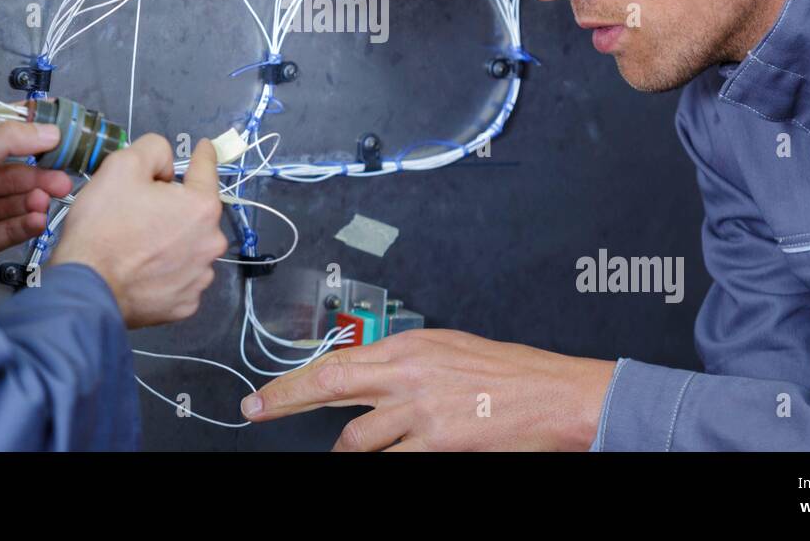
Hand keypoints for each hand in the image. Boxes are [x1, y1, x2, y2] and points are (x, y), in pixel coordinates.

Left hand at [0, 121, 72, 269]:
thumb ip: (9, 139)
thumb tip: (46, 129)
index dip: (27, 135)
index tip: (56, 135)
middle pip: (10, 173)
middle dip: (37, 176)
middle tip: (62, 178)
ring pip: (12, 201)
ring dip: (32, 200)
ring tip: (45, 200)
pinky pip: (8, 228)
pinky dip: (25, 223)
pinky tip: (36, 219)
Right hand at [50, 134, 227, 328]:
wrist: (85, 289)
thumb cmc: (103, 226)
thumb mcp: (121, 165)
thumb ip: (153, 150)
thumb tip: (167, 165)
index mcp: (202, 206)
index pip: (206, 169)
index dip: (202, 155)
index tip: (204, 148)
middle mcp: (211, 242)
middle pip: (195, 211)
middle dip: (175, 205)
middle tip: (140, 209)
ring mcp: (200, 277)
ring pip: (189, 245)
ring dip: (172, 240)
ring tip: (137, 244)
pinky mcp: (185, 303)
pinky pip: (179, 276)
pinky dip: (165, 270)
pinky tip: (142, 270)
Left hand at [240, 328, 615, 450]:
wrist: (553, 393)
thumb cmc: (509, 372)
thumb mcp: (449, 349)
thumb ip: (406, 361)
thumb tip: (372, 374)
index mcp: (409, 345)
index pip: (336, 360)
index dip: (293, 379)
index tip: (266, 392)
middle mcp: (408, 373)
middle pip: (329, 384)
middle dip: (285, 399)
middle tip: (256, 410)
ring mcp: (421, 410)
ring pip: (355, 436)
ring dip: (343, 450)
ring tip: (342, 455)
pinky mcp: (438, 443)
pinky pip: (392, 461)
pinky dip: (383, 463)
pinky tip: (387, 460)